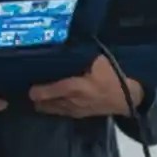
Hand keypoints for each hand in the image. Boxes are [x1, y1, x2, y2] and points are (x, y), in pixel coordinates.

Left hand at [29, 56, 143, 118]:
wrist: (128, 98)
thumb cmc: (114, 77)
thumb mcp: (101, 62)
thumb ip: (83, 55)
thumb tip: (67, 42)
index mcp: (77, 87)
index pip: (53, 91)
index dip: (40, 90)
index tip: (30, 86)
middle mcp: (73, 101)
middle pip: (47, 103)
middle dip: (37, 97)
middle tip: (27, 87)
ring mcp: (75, 110)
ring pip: (51, 109)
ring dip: (42, 103)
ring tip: (34, 93)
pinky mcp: (78, 114)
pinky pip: (59, 112)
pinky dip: (51, 106)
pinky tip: (47, 100)